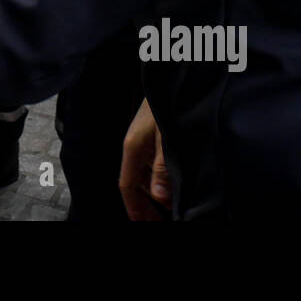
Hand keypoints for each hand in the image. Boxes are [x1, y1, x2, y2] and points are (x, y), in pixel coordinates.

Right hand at [119, 99, 171, 219]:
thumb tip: (159, 196)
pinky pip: (152, 164)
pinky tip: (173, 184)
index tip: (142, 224)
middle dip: (145, 205)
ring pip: (145, 175)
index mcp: (132, 148)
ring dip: (155, 193)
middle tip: (160, 221)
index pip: (127, 186)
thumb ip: (161, 166)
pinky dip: (160, 179)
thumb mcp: (166, 136)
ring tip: (170, 208)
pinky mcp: (154, 135)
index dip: (134, 208)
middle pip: (136, 184)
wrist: (170, 76)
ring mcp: (143, 141)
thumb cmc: (167, 102)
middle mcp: (135, 147)